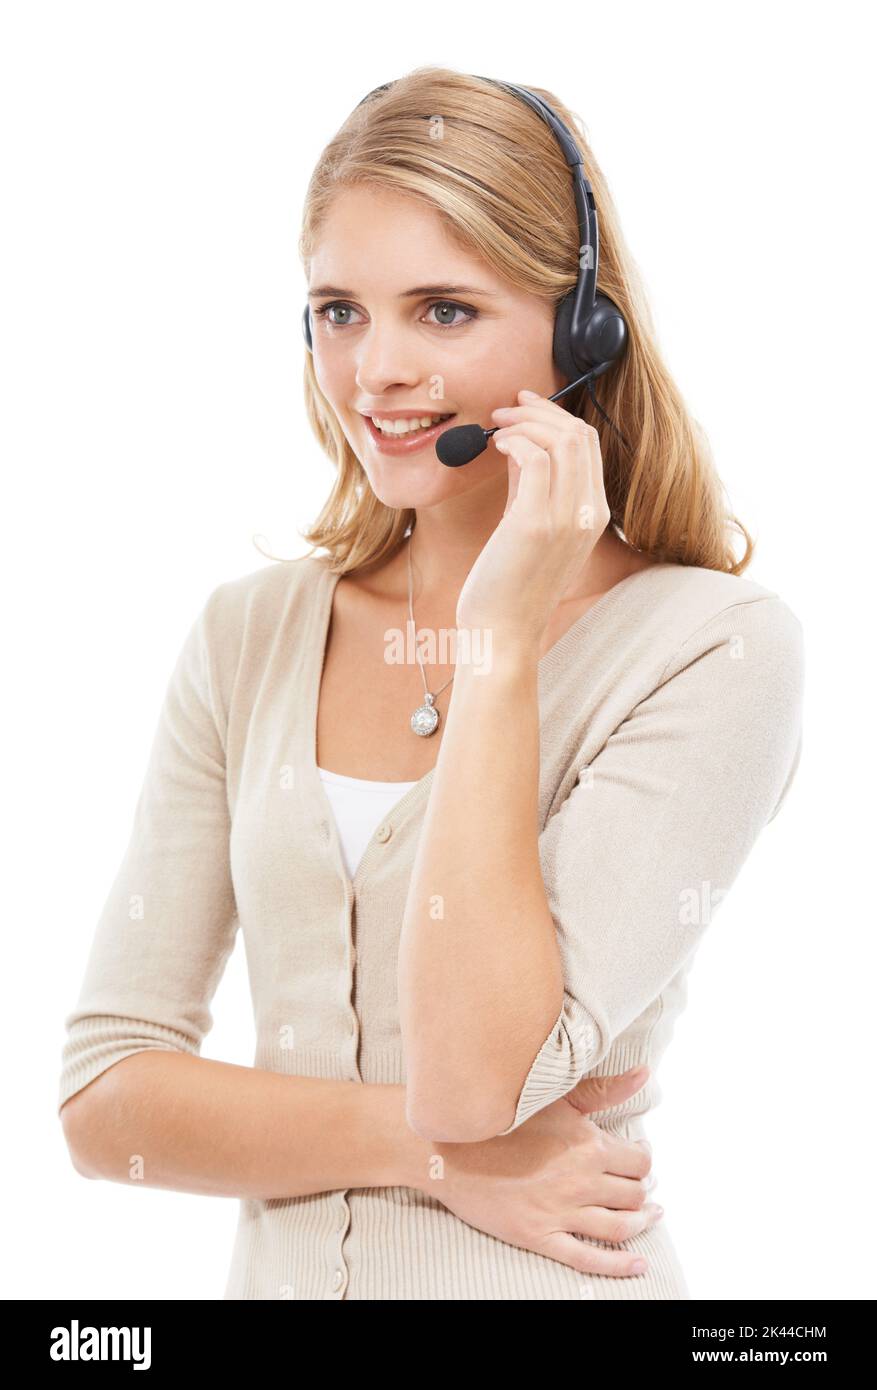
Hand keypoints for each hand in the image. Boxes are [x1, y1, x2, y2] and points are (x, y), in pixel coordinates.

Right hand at [423, 1066, 661, 1278]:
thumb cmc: (501, 1118)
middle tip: (641, 1190)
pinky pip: (588, 1258)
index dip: (643, 1161)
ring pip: (620, 1227)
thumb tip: (645, 1075)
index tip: (638, 1159)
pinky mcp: (540, 1235)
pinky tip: (638, 1264)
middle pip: (633, 1194)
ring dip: (640, 1224)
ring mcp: (561, 1211)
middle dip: (642, 1192)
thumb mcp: (555, 1097)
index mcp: (587, 1143)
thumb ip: (602, 1091)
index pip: (638, 1161)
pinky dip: (619, 1265)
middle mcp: (581, 1179)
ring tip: (647, 1218)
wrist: (449, 1148)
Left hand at [455, 389, 610, 654]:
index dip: (556, 416)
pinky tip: (496, 445)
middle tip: (505, 408)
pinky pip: (535, 458)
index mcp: (592, 514)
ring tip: (497, 425)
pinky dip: (515, 440)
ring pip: (562, 440)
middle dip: (540, 411)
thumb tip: (518, 441)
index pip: (588, 445)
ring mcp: (565, 519)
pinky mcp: (536, 524)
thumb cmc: (508, 584)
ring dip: (526, 421)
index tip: (524, 406)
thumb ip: (529, 484)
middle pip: (580, 435)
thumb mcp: (527, 524)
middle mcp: (588, 514)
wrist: (502, 633)